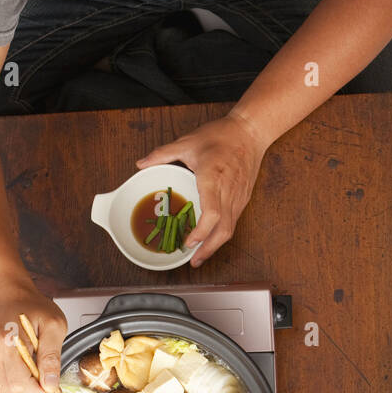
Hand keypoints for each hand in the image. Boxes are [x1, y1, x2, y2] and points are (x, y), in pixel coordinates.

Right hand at [0, 289, 67, 392]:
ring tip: (41, 378)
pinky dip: (18, 386)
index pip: (19, 383)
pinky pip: (2, 385)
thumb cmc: (30, 307)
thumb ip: (52, 356)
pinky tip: (27, 372)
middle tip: (50, 391)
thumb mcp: (53, 325)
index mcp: (6, 342)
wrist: (7, 297)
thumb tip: (50, 384)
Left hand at [135, 109, 267, 265]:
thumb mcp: (187, 142)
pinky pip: (233, 221)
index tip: (189, 242)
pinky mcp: (243, 199)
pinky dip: (221, 234)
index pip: (212, 214)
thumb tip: (141, 164)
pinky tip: (210, 238)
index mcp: (213, 178)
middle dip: (208, 249)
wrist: (250, 131)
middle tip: (193, 261)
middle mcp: (228, 192)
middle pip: (223, 230)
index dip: (201, 232)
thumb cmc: (221, 135)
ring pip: (230, 229)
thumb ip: (162, 154)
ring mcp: (238, 197)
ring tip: (200, 255)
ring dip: (215, 246)